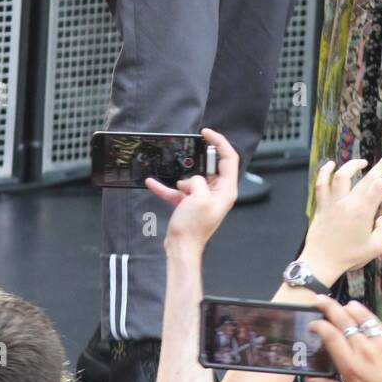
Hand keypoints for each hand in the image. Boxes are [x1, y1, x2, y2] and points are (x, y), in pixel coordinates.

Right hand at [145, 128, 238, 253]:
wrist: (181, 248)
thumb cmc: (194, 229)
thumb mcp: (199, 198)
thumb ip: (198, 181)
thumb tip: (191, 180)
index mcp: (226, 190)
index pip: (229, 159)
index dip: (220, 142)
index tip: (207, 133)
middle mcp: (217, 193)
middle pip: (212, 166)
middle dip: (199, 159)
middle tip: (192, 149)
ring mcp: (203, 198)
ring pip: (194, 177)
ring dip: (182, 177)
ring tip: (177, 184)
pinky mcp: (190, 204)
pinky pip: (179, 190)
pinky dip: (167, 187)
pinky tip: (153, 183)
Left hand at [301, 151, 381, 284]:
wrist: (321, 262)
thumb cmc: (347, 257)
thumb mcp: (374, 248)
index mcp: (363, 211)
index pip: (380, 187)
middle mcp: (348, 202)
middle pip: (366, 177)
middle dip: (381, 165)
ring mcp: (333, 202)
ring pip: (342, 175)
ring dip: (353, 165)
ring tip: (362, 162)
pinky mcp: (322, 206)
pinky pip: (321, 185)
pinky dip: (325, 172)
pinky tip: (330, 165)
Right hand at [307, 297, 381, 381]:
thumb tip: (310, 379)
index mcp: (350, 366)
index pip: (330, 335)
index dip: (319, 325)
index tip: (314, 323)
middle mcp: (364, 352)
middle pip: (343, 320)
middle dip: (328, 307)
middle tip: (320, 301)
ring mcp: (380, 346)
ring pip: (361, 317)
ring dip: (347, 307)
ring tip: (339, 304)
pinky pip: (377, 322)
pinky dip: (366, 314)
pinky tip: (359, 310)